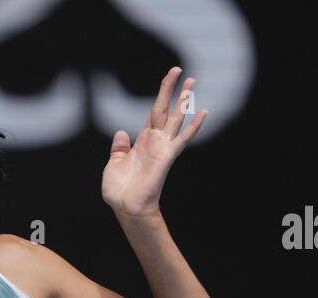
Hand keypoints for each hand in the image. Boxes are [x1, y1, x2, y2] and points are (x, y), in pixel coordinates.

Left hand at [101, 66, 207, 218]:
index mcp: (143, 141)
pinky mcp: (167, 156)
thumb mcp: (114, 164)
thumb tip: (121, 133)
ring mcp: (163, 147)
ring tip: (191, 82)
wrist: (126, 207)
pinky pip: (183, 138)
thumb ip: (119, 148)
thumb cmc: (120, 190)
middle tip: (179, 69)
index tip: (169, 80)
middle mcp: (155, 141)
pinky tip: (204, 111)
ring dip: (184, 100)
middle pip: (166, 109)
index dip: (161, 96)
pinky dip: (194, 125)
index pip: (154, 113)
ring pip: (176, 118)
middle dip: (172, 89)